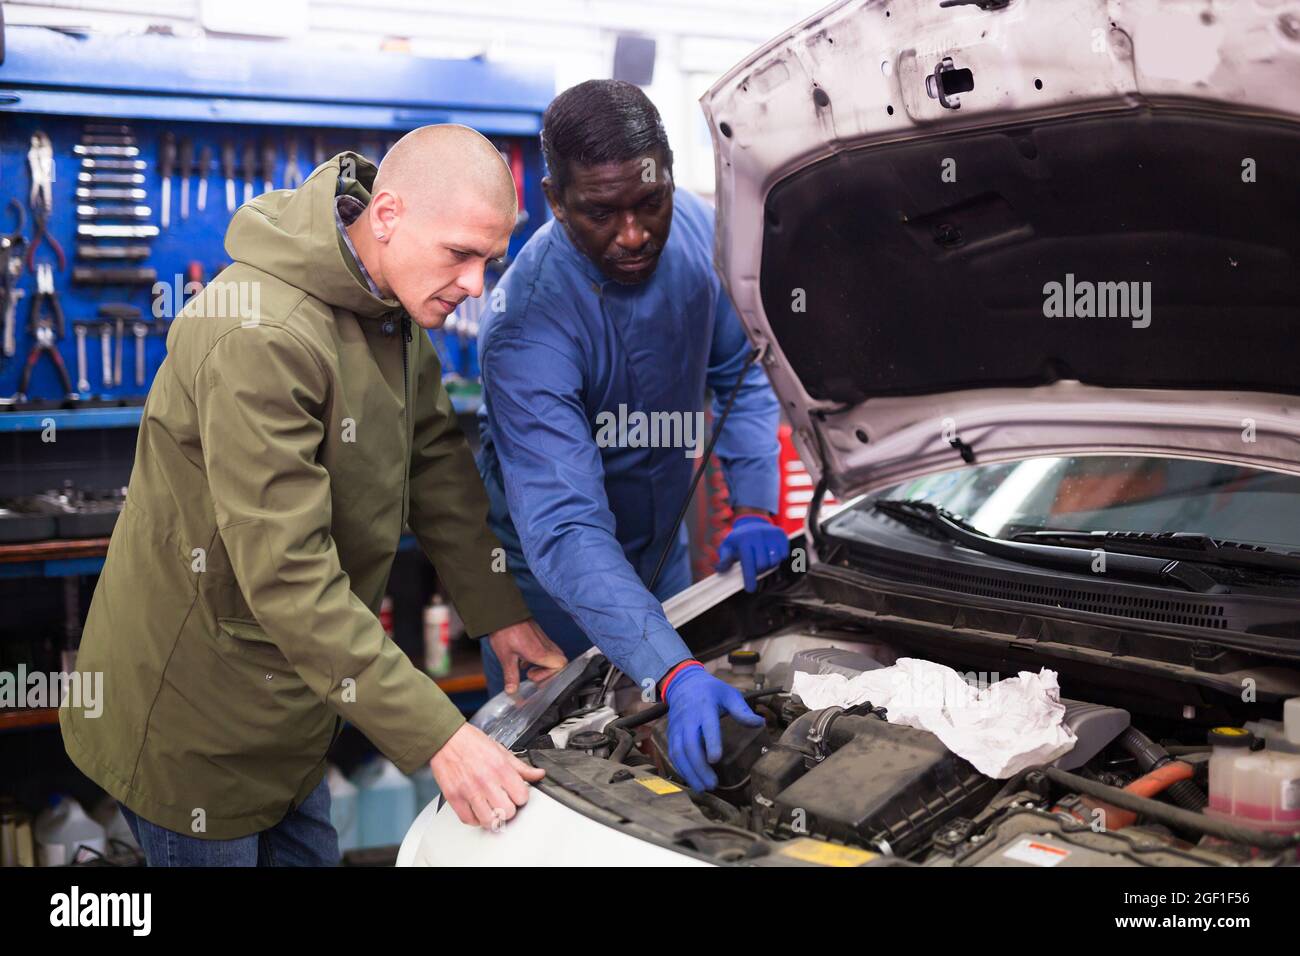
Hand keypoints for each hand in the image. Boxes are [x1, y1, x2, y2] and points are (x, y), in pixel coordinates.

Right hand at [430, 723, 544, 829]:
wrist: (446, 739)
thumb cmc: (472, 743)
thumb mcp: (501, 750)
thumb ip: (521, 767)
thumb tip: (538, 774)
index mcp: (500, 768)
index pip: (521, 797)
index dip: (520, 797)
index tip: (515, 794)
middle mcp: (486, 781)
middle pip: (508, 812)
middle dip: (508, 809)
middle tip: (504, 802)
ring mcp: (469, 791)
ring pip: (489, 821)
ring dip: (492, 817)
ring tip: (491, 808)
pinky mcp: (454, 797)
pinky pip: (469, 820)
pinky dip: (475, 819)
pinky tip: (477, 810)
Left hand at [488, 618, 566, 693]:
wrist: (503, 611)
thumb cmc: (505, 631)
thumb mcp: (506, 657)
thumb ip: (510, 675)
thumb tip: (512, 691)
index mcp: (539, 652)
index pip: (560, 665)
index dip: (550, 675)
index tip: (533, 677)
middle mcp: (545, 645)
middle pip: (560, 661)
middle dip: (548, 672)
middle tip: (533, 675)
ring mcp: (544, 639)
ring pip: (554, 655)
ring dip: (543, 665)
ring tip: (528, 669)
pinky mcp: (540, 635)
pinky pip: (547, 649)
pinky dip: (539, 658)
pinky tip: (524, 659)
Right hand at [662, 664, 763, 790]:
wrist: (683, 683)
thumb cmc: (711, 691)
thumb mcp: (728, 694)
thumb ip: (742, 710)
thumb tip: (760, 723)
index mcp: (704, 706)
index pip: (707, 726)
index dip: (710, 743)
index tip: (716, 759)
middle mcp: (688, 718)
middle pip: (690, 744)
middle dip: (699, 766)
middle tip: (712, 784)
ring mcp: (677, 727)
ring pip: (679, 752)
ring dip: (689, 771)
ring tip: (702, 788)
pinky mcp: (671, 733)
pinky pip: (673, 753)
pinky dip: (680, 768)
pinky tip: (691, 779)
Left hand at [716, 513, 788, 590]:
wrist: (753, 522)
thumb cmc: (739, 539)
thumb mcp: (727, 546)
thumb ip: (724, 558)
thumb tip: (721, 569)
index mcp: (744, 539)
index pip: (748, 563)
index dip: (749, 578)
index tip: (750, 589)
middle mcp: (758, 535)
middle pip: (762, 565)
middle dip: (758, 571)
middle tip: (755, 568)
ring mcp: (771, 534)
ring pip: (774, 561)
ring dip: (768, 565)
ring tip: (762, 560)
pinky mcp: (781, 535)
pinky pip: (784, 555)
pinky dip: (778, 558)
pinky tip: (771, 554)